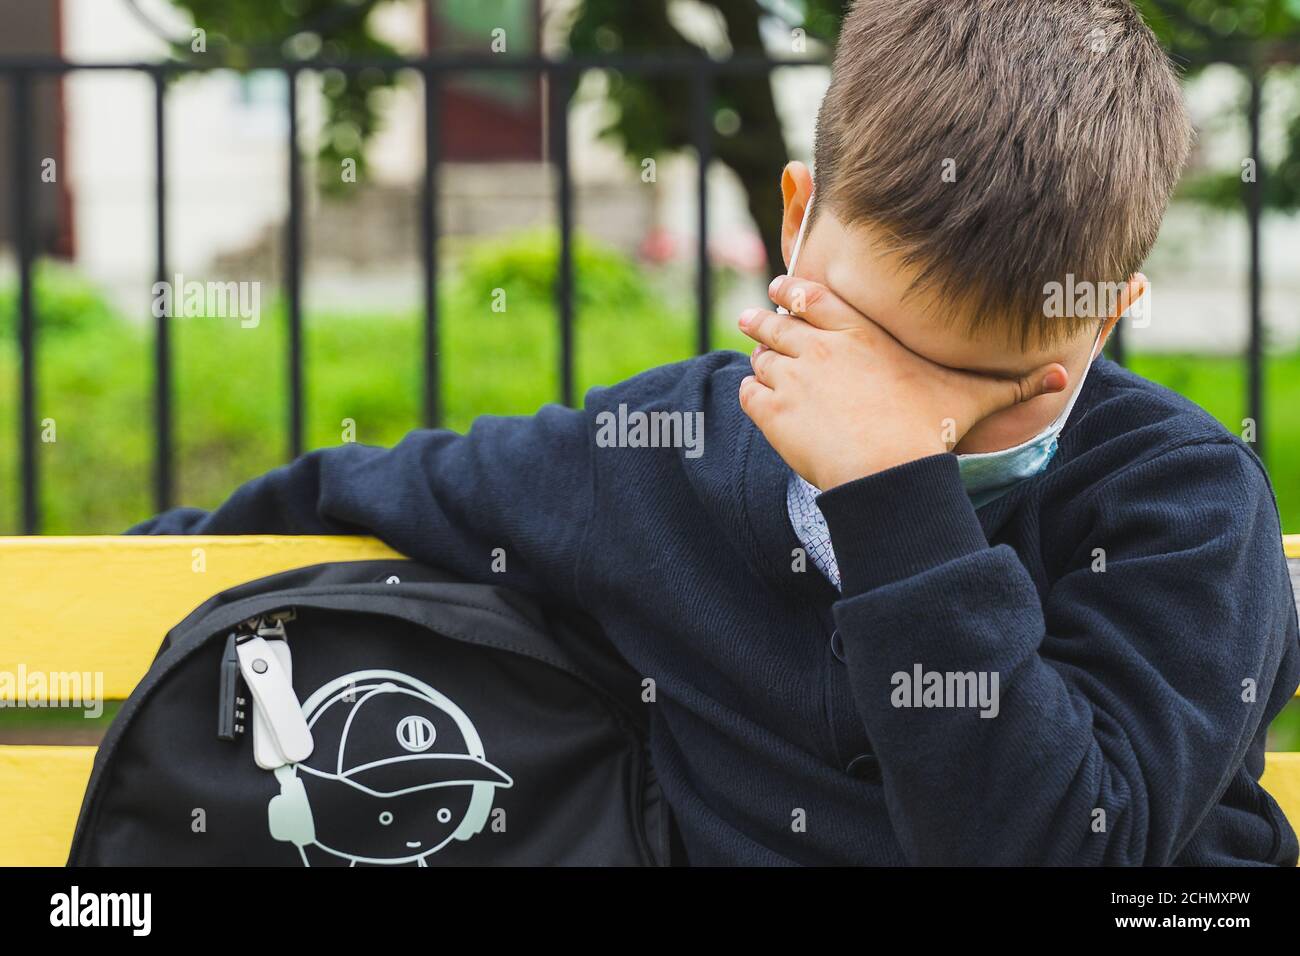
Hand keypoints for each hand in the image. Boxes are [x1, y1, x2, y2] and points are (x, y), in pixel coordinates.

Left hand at [737, 276, 1067, 489]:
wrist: (887, 469)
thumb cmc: (928, 430)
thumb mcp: (971, 399)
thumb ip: (1012, 384)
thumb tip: (1063, 378)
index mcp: (857, 332)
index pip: (811, 296)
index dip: (792, 292)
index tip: (782, 291)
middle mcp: (817, 346)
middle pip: (775, 321)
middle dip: (762, 320)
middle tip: (751, 318)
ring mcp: (789, 376)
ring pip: (759, 357)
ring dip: (759, 361)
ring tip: (758, 363)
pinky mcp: (770, 410)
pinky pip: (748, 392)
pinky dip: (752, 395)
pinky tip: (760, 401)